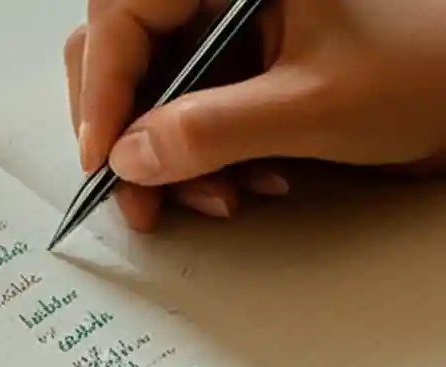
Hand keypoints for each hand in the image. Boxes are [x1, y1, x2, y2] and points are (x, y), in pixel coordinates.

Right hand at [66, 0, 445, 231]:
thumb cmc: (431, 68)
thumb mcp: (314, 106)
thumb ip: (212, 132)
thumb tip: (130, 157)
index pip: (125, 13)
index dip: (103, 86)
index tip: (104, 155)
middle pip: (128, 52)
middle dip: (131, 132)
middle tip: (138, 195)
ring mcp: (233, 27)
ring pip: (156, 90)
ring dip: (173, 157)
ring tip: (219, 198)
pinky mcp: (246, 64)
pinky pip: (192, 110)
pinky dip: (207, 158)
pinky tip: (247, 183)